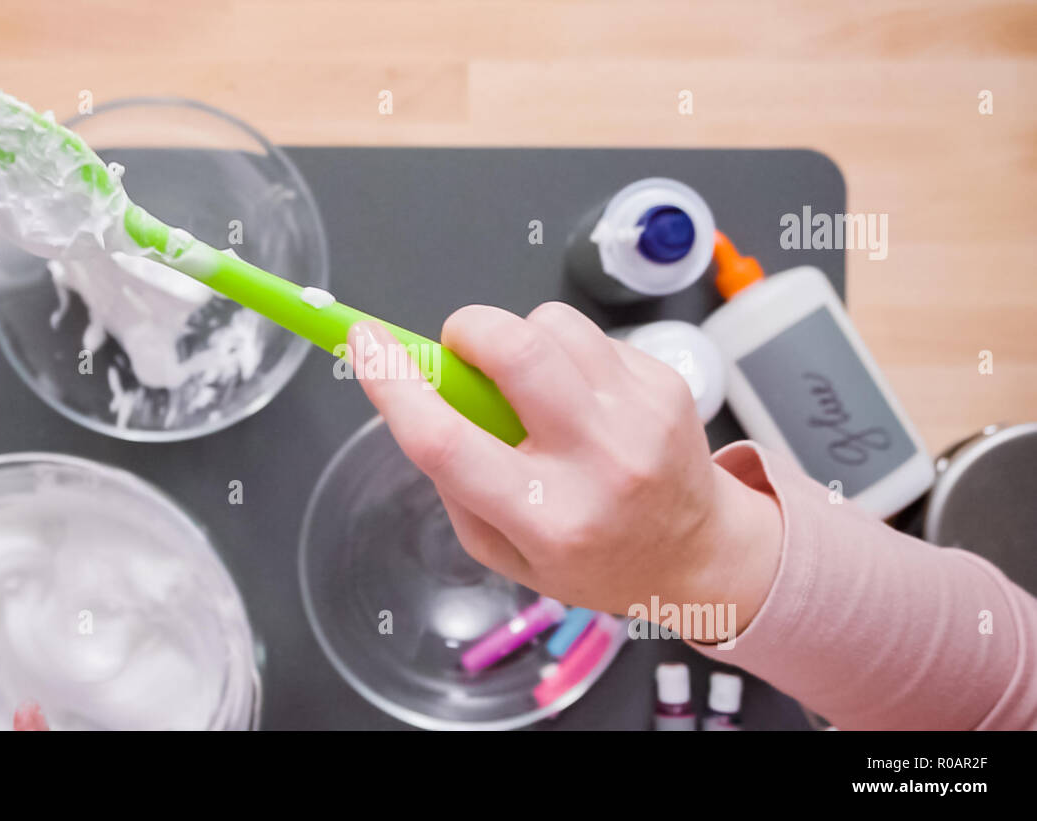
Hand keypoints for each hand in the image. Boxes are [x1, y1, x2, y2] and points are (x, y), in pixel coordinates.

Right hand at [347, 302, 782, 626]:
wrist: (698, 552)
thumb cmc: (588, 558)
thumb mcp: (504, 549)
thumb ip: (456, 480)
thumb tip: (417, 393)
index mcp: (547, 518)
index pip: (449, 443)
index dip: (394, 384)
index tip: (364, 341)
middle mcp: (600, 464)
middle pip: (517, 352)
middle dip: (467, 329)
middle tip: (459, 349)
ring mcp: (640, 417)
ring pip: (553, 324)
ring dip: (519, 338)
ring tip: (529, 382)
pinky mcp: (666, 383)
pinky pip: (590, 335)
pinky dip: (565, 352)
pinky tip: (578, 394)